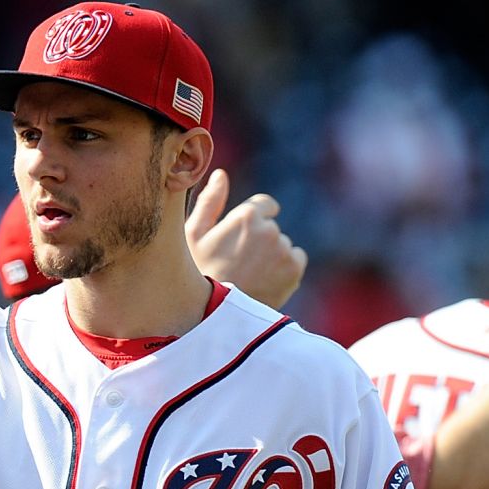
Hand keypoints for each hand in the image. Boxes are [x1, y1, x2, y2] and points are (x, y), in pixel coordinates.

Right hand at [184, 169, 305, 309]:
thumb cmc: (197, 272)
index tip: (238, 239)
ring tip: (248, 274)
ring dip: (270, 254)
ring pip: (282, 244)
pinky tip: (263, 280)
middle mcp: (270, 229)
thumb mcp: (193, 235)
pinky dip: (283, 267)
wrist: (213, 314)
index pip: (265, 205)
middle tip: (237, 261)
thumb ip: (210, 201)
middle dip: (258, 239)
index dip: (250, 221)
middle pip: (271, 227)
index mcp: (247, 215)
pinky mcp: (295, 268)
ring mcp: (284, 249)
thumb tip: (221, 174)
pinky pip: (295, 259)